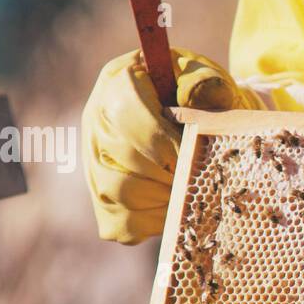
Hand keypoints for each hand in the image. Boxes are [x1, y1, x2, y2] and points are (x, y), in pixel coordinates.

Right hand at [83, 47, 249, 243]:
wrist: (199, 121)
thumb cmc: (203, 97)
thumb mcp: (209, 79)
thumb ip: (206, 83)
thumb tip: (199, 94)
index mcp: (118, 82)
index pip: (125, 113)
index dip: (163, 140)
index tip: (191, 151)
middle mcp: (96, 120)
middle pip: (119, 155)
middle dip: (166, 172)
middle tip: (193, 174)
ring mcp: (94, 159)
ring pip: (114, 191)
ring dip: (158, 199)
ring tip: (185, 191)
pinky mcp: (103, 194)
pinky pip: (118, 222)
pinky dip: (150, 224)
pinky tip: (174, 209)